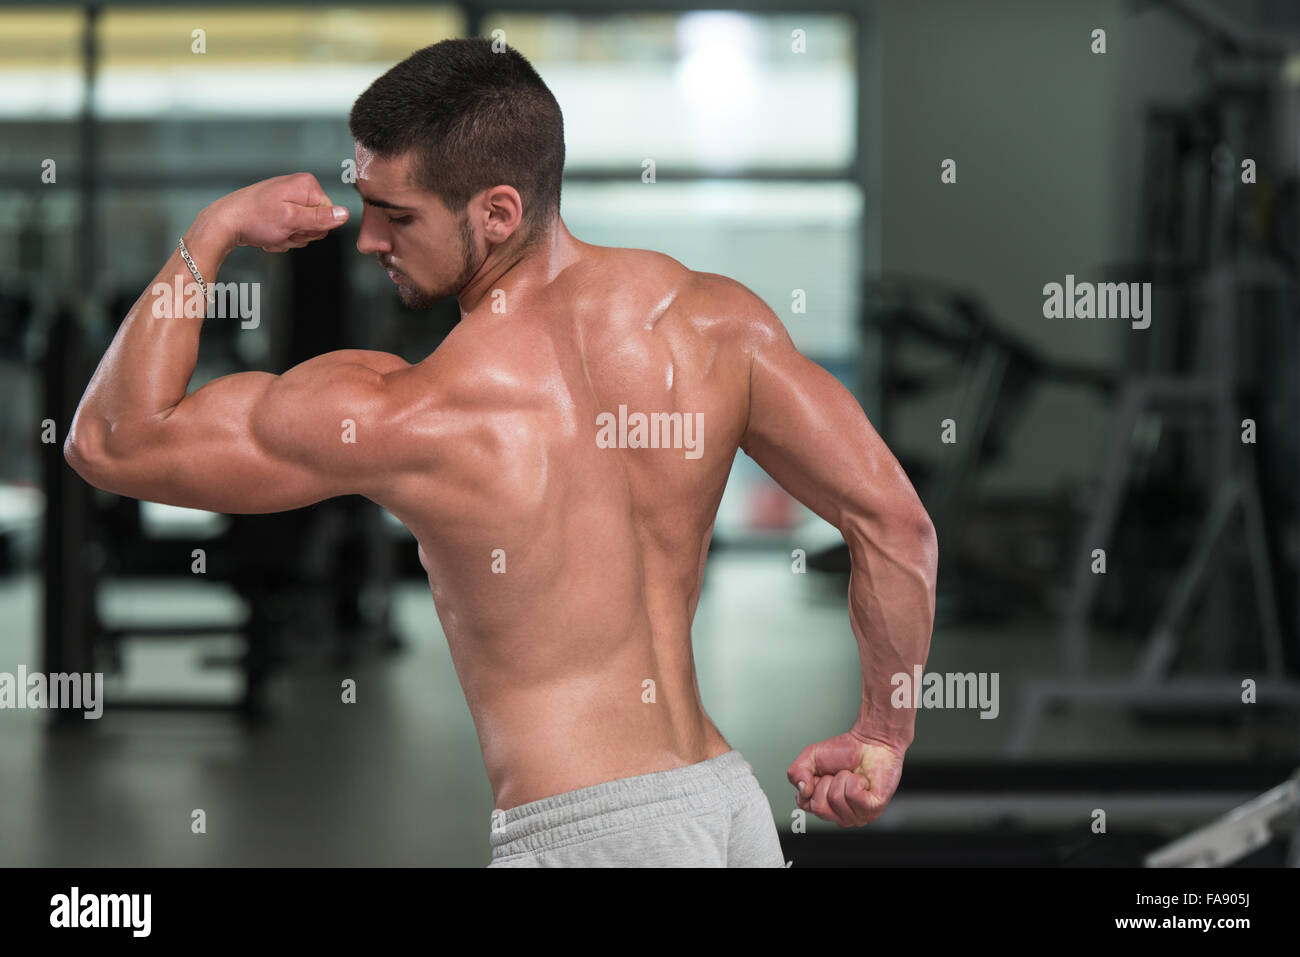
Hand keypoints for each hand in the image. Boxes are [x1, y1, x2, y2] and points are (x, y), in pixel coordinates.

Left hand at [207, 172, 349, 253]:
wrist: (225, 222)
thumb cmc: (254, 218)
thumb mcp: (291, 220)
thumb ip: (321, 218)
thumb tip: (345, 214)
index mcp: (307, 185)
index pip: (330, 214)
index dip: (314, 228)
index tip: (294, 227)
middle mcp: (299, 188)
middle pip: (318, 223)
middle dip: (300, 234)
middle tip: (282, 231)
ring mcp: (289, 198)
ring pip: (304, 229)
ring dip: (289, 237)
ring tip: (272, 232)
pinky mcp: (280, 208)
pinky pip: (291, 229)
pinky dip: (280, 237)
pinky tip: (267, 233)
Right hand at [787, 729, 904, 826]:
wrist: (871, 742)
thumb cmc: (845, 751)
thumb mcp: (811, 756)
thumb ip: (796, 772)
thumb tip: (802, 790)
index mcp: (823, 805)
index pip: (805, 804)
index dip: (811, 784)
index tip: (823, 774)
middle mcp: (839, 815)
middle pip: (819, 807)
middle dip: (827, 782)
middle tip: (838, 774)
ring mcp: (856, 816)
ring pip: (837, 800)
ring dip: (843, 779)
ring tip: (852, 775)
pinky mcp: (872, 810)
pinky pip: (854, 796)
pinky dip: (856, 781)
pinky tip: (862, 780)